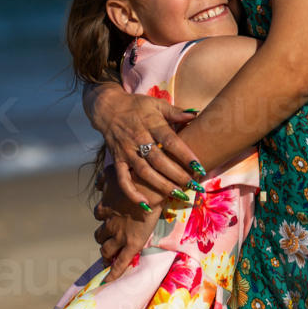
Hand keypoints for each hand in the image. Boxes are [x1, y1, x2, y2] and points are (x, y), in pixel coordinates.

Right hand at [86, 81, 199, 205]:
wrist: (108, 107)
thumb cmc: (137, 105)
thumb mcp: (156, 103)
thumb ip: (175, 111)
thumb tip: (196, 113)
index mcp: (151, 124)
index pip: (170, 141)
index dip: (184, 155)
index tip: (199, 167)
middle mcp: (139, 139)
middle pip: (159, 160)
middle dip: (177, 175)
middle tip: (194, 185)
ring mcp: (127, 151)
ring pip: (144, 172)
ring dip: (161, 185)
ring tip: (178, 195)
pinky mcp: (117, 160)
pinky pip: (123, 180)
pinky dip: (132, 193)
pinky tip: (146, 205)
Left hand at [94, 166, 162, 279]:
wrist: (149, 186)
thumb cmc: (133, 176)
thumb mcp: (113, 173)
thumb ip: (103, 178)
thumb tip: (98, 183)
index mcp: (106, 207)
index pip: (99, 215)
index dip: (103, 218)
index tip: (107, 218)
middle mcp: (109, 222)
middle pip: (100, 234)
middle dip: (103, 237)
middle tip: (109, 239)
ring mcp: (119, 235)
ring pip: (106, 249)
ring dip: (106, 253)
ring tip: (109, 258)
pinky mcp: (131, 245)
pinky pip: (119, 263)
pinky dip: (113, 274)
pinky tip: (107, 281)